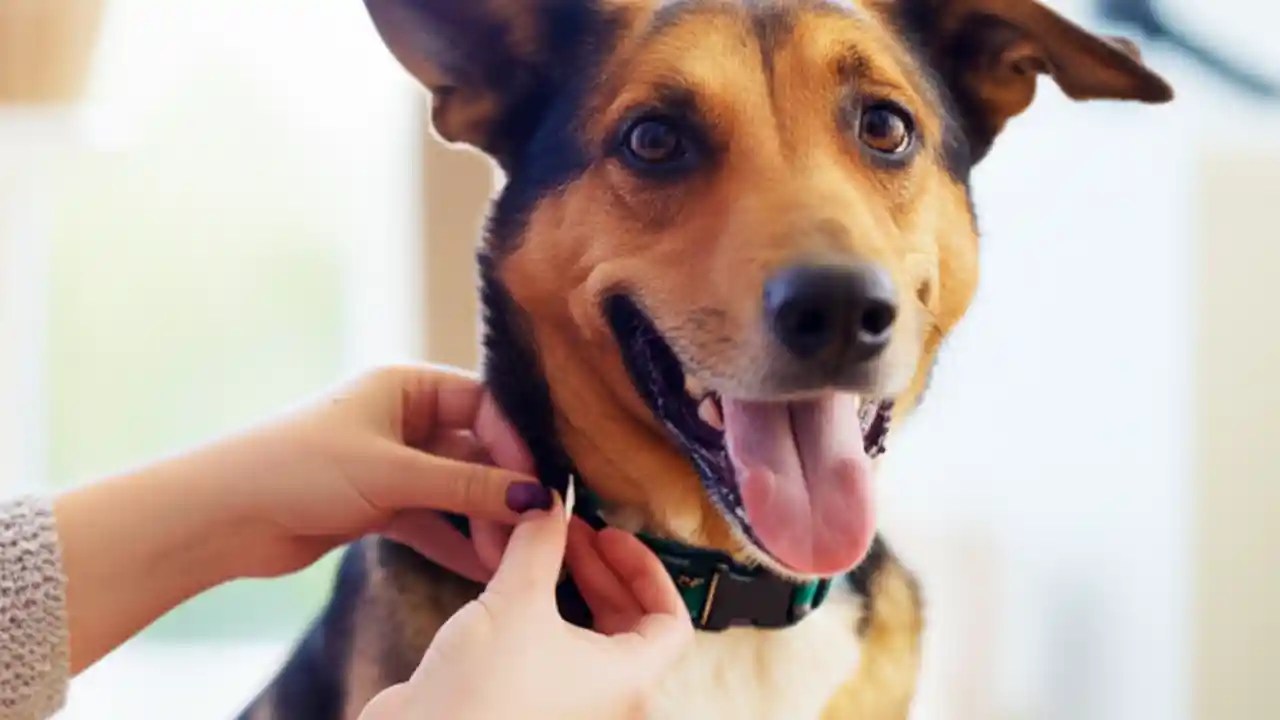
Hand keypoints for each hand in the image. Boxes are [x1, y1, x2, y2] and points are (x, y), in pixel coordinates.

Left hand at [217, 365, 546, 577]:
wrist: (221, 516)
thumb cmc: (300, 469)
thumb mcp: (393, 475)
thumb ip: (468, 487)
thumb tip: (537, 497)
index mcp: (407, 385)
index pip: (485, 406)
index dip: (515, 445)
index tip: (539, 486)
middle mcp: (404, 417)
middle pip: (475, 450)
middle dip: (503, 490)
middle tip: (532, 529)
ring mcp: (392, 462)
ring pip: (456, 489)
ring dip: (482, 520)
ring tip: (511, 555)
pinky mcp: (378, 502)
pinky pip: (431, 519)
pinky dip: (453, 540)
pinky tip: (481, 566)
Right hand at [359, 501, 694, 719]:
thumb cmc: (481, 694)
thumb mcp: (516, 602)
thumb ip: (539, 543)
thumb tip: (547, 501)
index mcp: (631, 681)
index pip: (671, 619)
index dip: (645, 569)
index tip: (610, 535)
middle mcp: (610, 700)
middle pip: (629, 623)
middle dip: (599, 568)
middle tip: (568, 528)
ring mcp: (571, 705)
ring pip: (590, 636)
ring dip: (570, 586)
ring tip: (540, 544)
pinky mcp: (531, 705)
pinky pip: (555, 651)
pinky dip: (544, 613)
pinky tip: (514, 579)